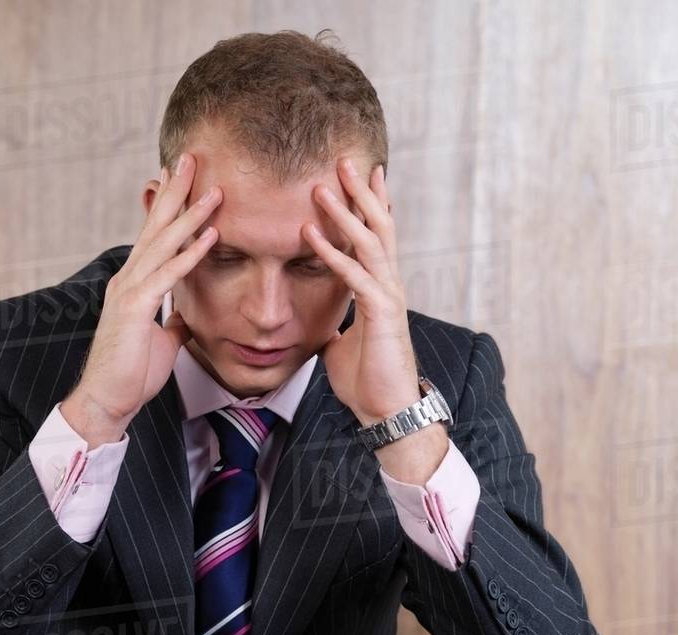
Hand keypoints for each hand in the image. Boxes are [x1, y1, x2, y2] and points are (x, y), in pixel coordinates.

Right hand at [61, 151, 221, 447]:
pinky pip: (167, 275)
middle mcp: (128, 279)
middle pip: (155, 226)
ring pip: (163, 244)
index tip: (184, 178)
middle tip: (191, 157)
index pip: (155, 236)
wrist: (107, 400)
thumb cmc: (130, 374)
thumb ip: (173, 321)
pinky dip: (190, 255)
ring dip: (190, 215)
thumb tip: (186, 315)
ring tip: (214, 190)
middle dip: (175, 191)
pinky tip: (210, 236)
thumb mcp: (161, 342)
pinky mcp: (134, 308)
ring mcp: (129, 291)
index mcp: (134, 283)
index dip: (170, 206)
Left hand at [304, 157, 420, 426]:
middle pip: (378, 226)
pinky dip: (331, 253)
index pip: (377, 236)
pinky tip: (310, 235)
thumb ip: (335, 325)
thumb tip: (322, 324)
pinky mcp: (380, 313)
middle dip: (360, 193)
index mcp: (380, 288)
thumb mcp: (342, 344)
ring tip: (321, 187)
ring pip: (368, 243)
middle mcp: (388, 284)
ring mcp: (387, 296)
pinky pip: (353, 275)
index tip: (361, 174)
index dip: (370, 204)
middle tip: (343, 160)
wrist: (387, 410)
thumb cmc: (366, 379)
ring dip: (343, 213)